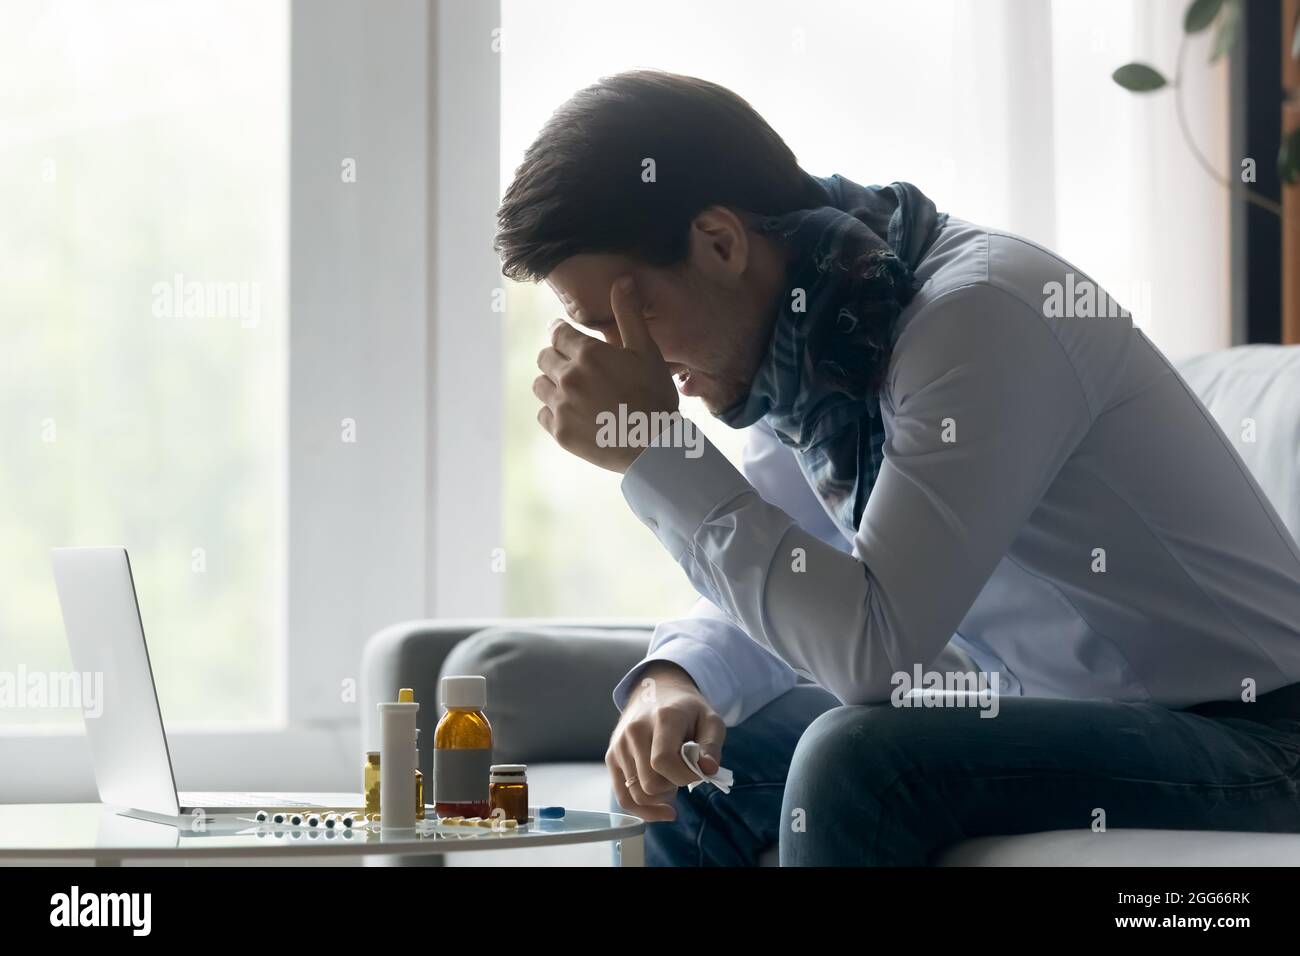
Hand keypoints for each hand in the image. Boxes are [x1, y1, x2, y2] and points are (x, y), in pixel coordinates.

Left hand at [533, 275, 678, 472]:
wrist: (654, 446)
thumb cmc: (654, 395)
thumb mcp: (646, 351)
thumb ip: (628, 315)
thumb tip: (621, 280)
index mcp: (587, 353)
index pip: (557, 333)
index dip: (563, 335)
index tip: (569, 339)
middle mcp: (568, 377)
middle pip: (545, 357)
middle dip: (557, 358)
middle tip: (576, 368)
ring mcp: (561, 406)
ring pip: (540, 385)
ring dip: (552, 384)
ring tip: (574, 392)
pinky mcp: (559, 431)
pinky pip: (543, 414)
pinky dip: (554, 412)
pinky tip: (575, 414)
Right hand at [606, 661, 726, 821]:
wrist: (656, 692)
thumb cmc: (687, 711)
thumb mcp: (710, 720)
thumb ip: (712, 746)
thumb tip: (708, 770)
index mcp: (662, 718)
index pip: (663, 761)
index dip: (684, 776)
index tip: (698, 772)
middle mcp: (635, 731)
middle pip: (650, 783)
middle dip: (673, 788)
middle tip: (683, 774)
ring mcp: (619, 745)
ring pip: (637, 794)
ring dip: (660, 797)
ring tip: (671, 780)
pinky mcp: (611, 757)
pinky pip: (623, 797)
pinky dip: (643, 810)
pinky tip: (661, 809)